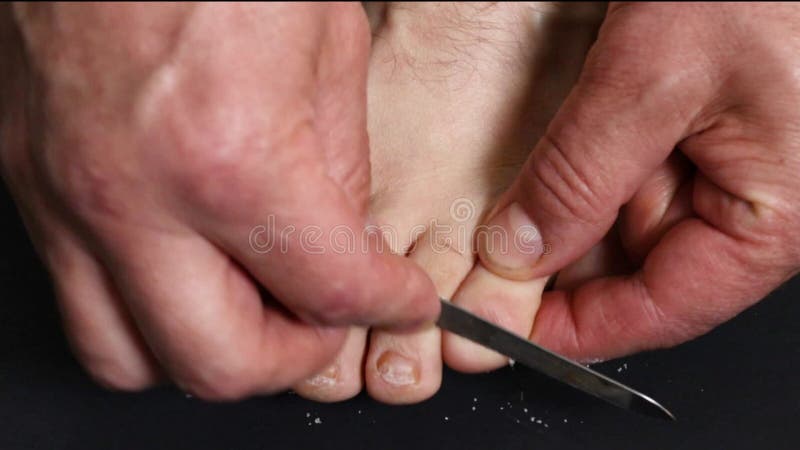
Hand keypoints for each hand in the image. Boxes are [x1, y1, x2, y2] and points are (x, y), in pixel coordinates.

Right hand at [0, 3, 436, 398]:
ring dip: (212, 350)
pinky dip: (149, 313)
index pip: (331, 291)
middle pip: (221, 364)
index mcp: (229, 158)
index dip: (388, 302)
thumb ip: (340, 164)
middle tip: (329, 324)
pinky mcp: (32, 189)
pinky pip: (86, 302)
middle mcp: (133, 200)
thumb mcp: (325, 46)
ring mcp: (66, 202)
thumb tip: (349, 237)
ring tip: (258, 308)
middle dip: (297, 357)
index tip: (402, 297)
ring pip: (133, 358)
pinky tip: (193, 270)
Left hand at [478, 2, 799, 360]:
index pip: (659, 311)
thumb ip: (582, 175)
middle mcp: (750, 201)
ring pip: (621, 219)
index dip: (575, 331)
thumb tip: (519, 251)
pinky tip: (539, 161)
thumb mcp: (655, 79)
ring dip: (561, 211)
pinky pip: (626, 170)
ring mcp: (721, 164)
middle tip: (479, 262)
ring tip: (500, 205)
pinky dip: (580, 169)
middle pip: (632, 268)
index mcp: (771, 219)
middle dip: (554, 264)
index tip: (506, 332)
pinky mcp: (696, 129)